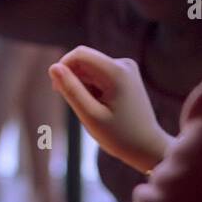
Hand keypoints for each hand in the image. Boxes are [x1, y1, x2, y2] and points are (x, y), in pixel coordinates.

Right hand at [48, 46, 172, 172]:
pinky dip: (92, 89)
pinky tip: (100, 106)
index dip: (63, 68)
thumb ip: (70, 90)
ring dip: (83, 87)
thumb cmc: (120, 136)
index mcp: (117, 71)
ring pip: (89, 69)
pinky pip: (97, 75)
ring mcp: (125, 68)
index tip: (58, 91)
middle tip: (79, 107)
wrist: (147, 147)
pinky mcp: (124, 75)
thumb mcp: (90, 116)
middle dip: (74, 80)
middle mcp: (123, 64)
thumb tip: (53, 67)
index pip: (79, 54)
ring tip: (93, 109)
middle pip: (84, 61)